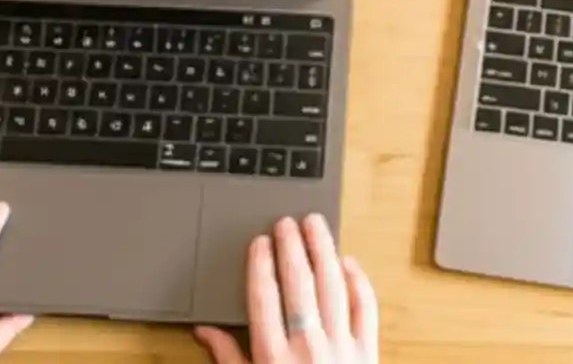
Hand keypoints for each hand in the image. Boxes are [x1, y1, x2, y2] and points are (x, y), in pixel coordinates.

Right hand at [195, 215, 378, 363]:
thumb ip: (228, 359)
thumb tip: (204, 331)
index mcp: (273, 357)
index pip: (263, 297)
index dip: (260, 264)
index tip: (258, 242)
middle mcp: (308, 348)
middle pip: (298, 283)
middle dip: (291, 247)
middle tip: (286, 222)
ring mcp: (342, 348)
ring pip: (333, 286)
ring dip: (324, 251)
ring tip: (316, 227)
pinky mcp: (368, 353)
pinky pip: (365, 307)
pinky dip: (358, 281)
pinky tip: (348, 263)